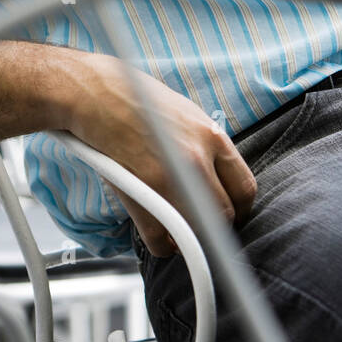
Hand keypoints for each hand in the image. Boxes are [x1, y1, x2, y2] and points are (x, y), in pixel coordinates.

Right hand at [65, 54, 256, 256]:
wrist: (96, 94)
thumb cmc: (137, 100)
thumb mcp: (186, 114)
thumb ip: (205, 146)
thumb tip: (217, 177)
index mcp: (212, 136)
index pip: (245, 188)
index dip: (239, 209)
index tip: (231, 216)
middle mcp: (197, 158)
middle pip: (224, 213)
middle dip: (215, 226)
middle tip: (203, 228)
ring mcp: (170, 178)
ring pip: (196, 229)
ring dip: (189, 238)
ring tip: (180, 234)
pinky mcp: (142, 192)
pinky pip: (161, 239)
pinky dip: (162, 246)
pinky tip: (161, 240)